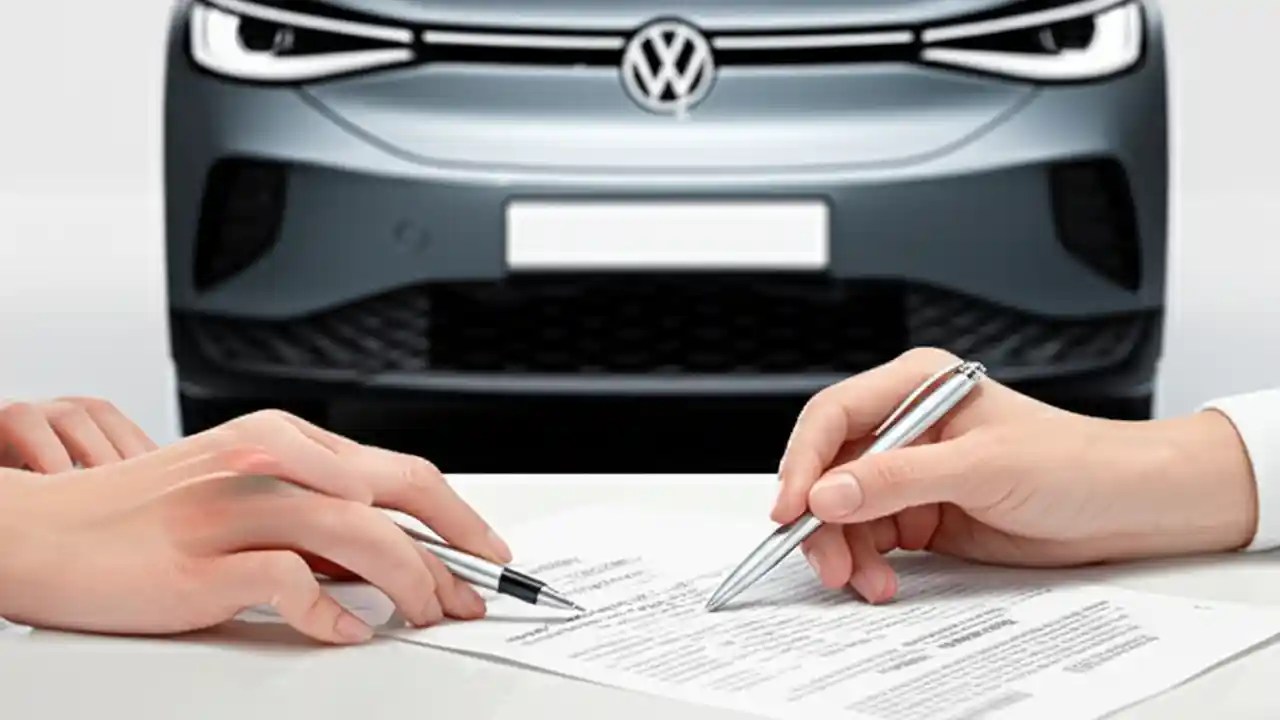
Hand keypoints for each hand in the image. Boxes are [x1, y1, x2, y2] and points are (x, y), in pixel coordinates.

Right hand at [0, 410, 510, 643]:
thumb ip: (309, 514)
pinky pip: (288, 580)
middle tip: (474, 595)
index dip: (453, 513)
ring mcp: (233, 507)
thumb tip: (384, 557)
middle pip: (393, 490)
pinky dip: (330, 610)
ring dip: (408, 580)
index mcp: (281, 437)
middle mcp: (264, 460)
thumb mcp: (239, 493)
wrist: (42, 533)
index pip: (394, 470)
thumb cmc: (140, 517)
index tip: (483, 551)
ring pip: (356, 530)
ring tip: (425, 616)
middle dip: (452, 547)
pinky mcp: (200, 561)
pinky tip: (348, 629)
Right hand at [775, 348, 1258, 603]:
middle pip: (829, 469)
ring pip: (843, 510)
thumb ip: (899, 478)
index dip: (803, 461)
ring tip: (864, 580)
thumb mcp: (983, 467)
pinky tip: (881, 579)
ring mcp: (911, 471)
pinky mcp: (920, 512)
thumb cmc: (1075, 462)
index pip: (834, 417)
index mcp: (916, 386)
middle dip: (821, 518)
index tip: (792, 508)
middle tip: (826, 560)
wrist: (1128, 506)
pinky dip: (867, 563)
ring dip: (845, 549)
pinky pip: (870, 537)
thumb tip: (828, 493)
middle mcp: (906, 425)